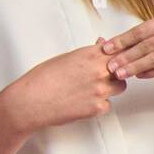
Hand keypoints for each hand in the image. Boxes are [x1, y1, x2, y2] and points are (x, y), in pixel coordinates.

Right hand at [6, 39, 126, 131]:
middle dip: (116, 70)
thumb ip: (88, 53)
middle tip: (105, 73)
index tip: (118, 56)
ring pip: (120, 87)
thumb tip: (101, 45)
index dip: (119, 53)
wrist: (31, 102)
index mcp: (89, 55)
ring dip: (111, 86)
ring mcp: (100, 90)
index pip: (118, 50)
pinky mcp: (97, 108)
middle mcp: (98, 71)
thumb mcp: (65, 58)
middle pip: (123, 68)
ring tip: (93, 88)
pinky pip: (107, 104)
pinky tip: (84, 101)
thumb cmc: (42, 79)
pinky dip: (99, 103)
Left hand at [101, 11, 153, 80]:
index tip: (107, 48)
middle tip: (110, 65)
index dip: (122, 40)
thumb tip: (125, 45)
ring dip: (135, 67)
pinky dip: (152, 73)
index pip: (141, 30)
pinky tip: (140, 75)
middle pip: (146, 45)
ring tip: (121, 73)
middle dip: (125, 56)